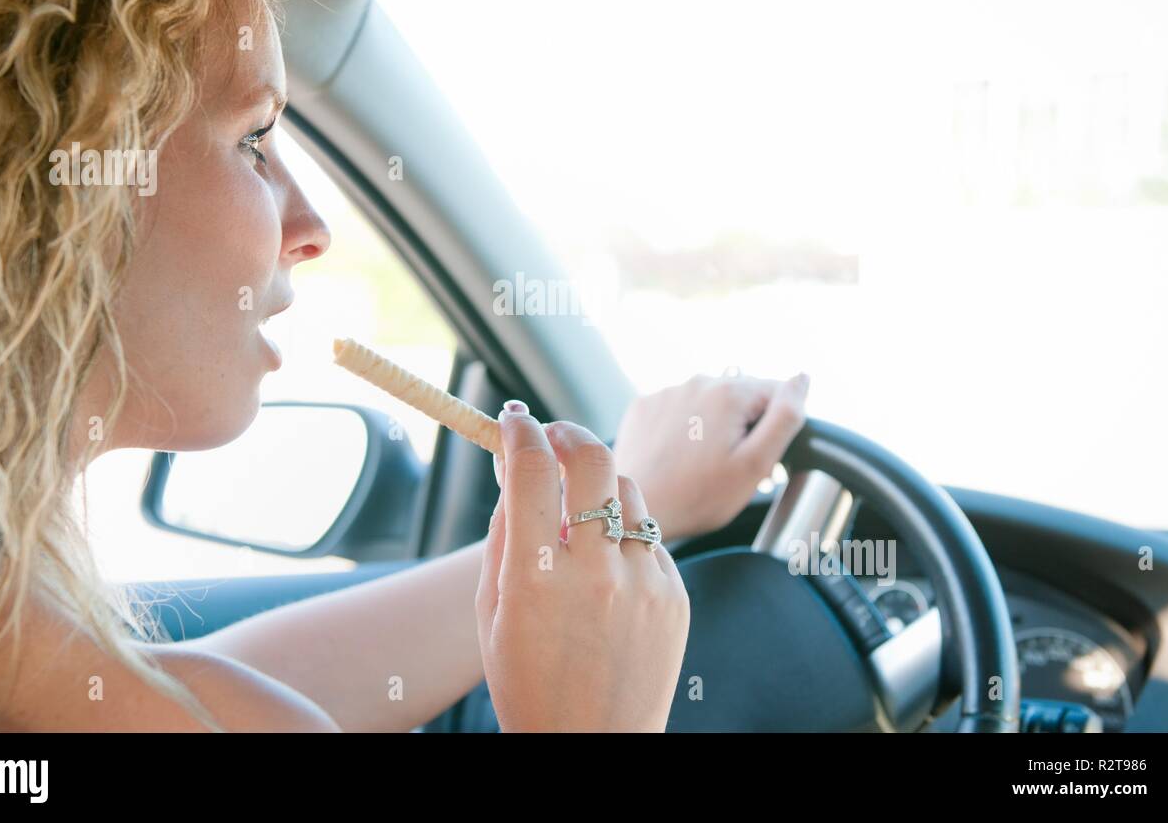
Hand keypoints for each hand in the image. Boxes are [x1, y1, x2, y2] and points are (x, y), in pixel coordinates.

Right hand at [477, 405, 689, 731]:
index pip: (533, 470)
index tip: (514, 419)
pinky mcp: (675, 596)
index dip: (521, 431)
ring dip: (600, 484)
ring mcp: (644, 583)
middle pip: (593, 460)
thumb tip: (514, 472)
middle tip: (553, 436)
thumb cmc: (529, 682)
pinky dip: (626, 535)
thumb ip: (502, 536)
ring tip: (580, 508)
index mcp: (537, 578)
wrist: (592, 748)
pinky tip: (609, 566)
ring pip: (628, 491)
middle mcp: (596, 573)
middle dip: (568, 434)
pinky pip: (651, 538)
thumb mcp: (492, 612)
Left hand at [613, 371, 809, 539]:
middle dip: (744, 425)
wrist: (637, 507)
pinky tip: (678, 455)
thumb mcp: (755, 464)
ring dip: (714, 424)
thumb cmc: (699, 495)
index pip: (775, 393)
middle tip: (730, 466)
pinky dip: (684, 426)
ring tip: (702, 464)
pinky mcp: (644, 405)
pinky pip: (678, 408)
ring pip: (709, 402)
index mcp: (729, 392)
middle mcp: (697, 381)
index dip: (774, 427)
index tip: (756, 456)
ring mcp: (667, 391)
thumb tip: (801, 379)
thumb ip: (785, 417)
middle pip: (741, 396)